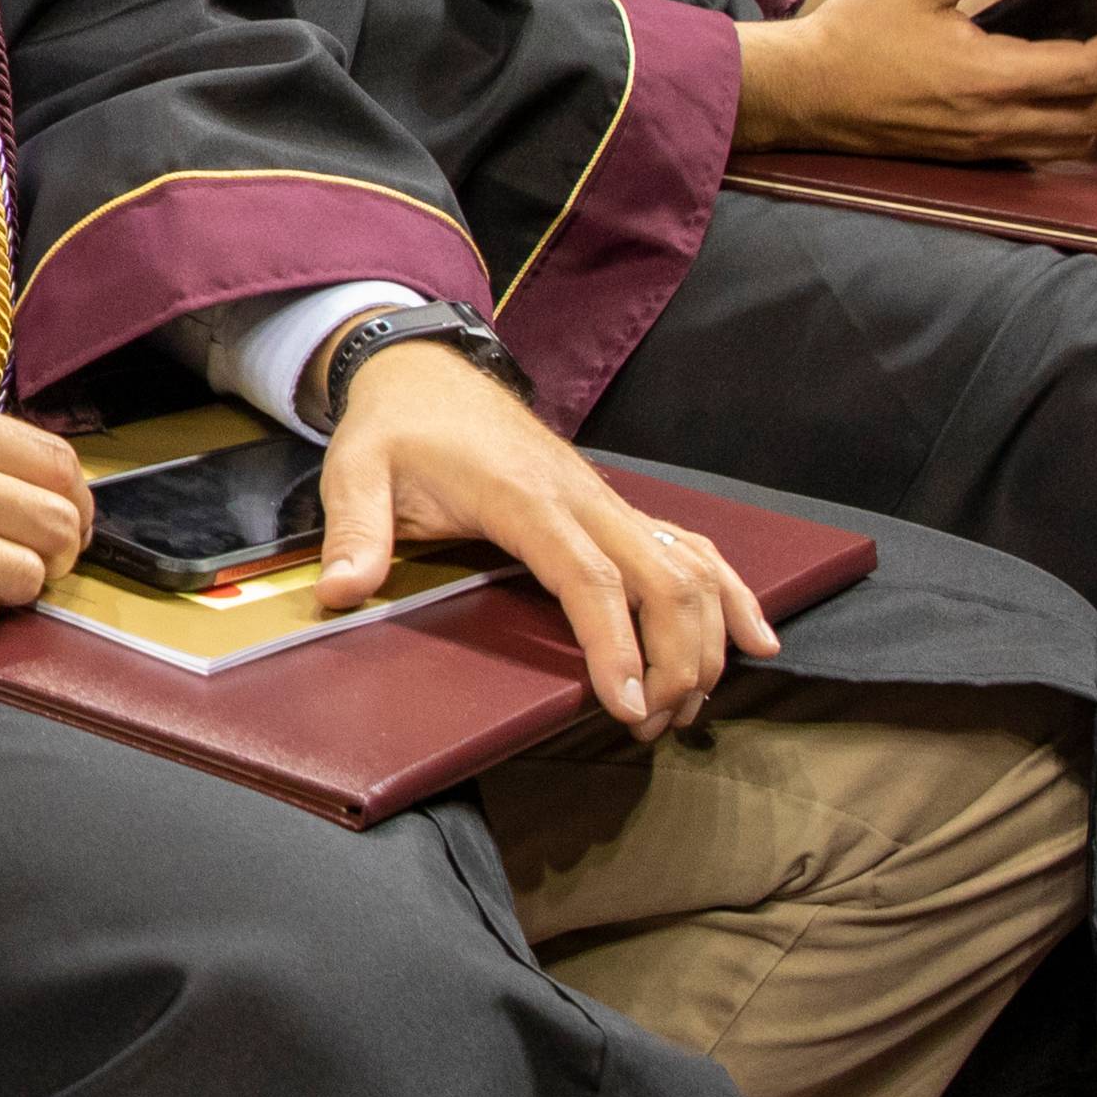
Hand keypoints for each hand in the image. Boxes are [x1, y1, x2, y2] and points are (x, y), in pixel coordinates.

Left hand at [313, 343, 773, 736]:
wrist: (425, 371)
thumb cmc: (396, 428)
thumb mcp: (355, 471)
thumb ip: (354, 532)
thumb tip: (340, 591)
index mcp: (525, 496)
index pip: (590, 577)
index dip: (616, 643)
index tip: (627, 704)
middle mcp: (582, 497)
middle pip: (662, 578)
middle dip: (677, 657)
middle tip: (656, 725)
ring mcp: (607, 501)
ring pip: (689, 565)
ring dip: (707, 637)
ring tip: (693, 706)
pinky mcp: (614, 508)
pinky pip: (688, 548)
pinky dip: (729, 593)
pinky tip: (757, 639)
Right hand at [729, 0, 1096, 162]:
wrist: (800, 93)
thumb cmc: (855, 35)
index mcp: (993, 77)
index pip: (1090, 69)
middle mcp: (997, 121)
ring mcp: (982, 145)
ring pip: (1073, 143)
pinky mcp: (966, 155)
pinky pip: (1040, 152)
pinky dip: (1068, 129)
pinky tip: (1057, 99)